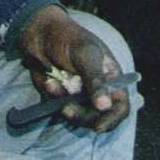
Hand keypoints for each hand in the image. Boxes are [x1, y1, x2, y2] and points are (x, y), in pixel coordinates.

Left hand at [13, 5, 132, 132]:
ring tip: (54, 85)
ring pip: (77, 116)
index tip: (98, 127)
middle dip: (82, 115)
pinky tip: (49, 82)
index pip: (120, 106)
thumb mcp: (85, 54)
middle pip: (98, 117)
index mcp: (111, 78)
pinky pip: (58, 108)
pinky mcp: (61, 97)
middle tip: (67, 109)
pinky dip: (53, 98)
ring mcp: (78, 95)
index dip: (113, 118)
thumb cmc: (68, 37)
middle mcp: (97, 90)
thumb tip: (105, 105)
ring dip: (64, 104)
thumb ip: (96, 80)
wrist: (38, 32)